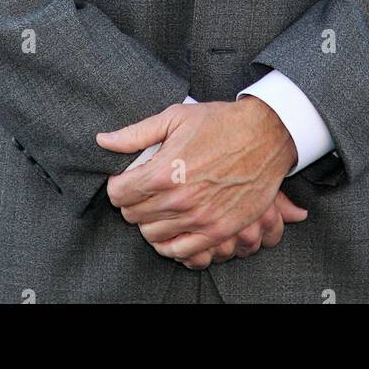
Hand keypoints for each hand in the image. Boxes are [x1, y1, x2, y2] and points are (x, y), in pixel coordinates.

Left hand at [97, 97, 303, 261]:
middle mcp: (179, 200)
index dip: (118, 185)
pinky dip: (170, 243)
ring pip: (153, 236)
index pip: (119, 194)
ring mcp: (199, 219)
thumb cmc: (219, 122)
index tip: (126, 179)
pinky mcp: (219, 231)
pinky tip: (173, 226)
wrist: (266, 135)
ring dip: (150, 222)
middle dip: (132, 202)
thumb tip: (102, 140)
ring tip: (159, 205)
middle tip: (143, 190)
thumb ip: (135, 134)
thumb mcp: (175, 118)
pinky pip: (181, 251)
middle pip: (133, 216)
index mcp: (164, 171)